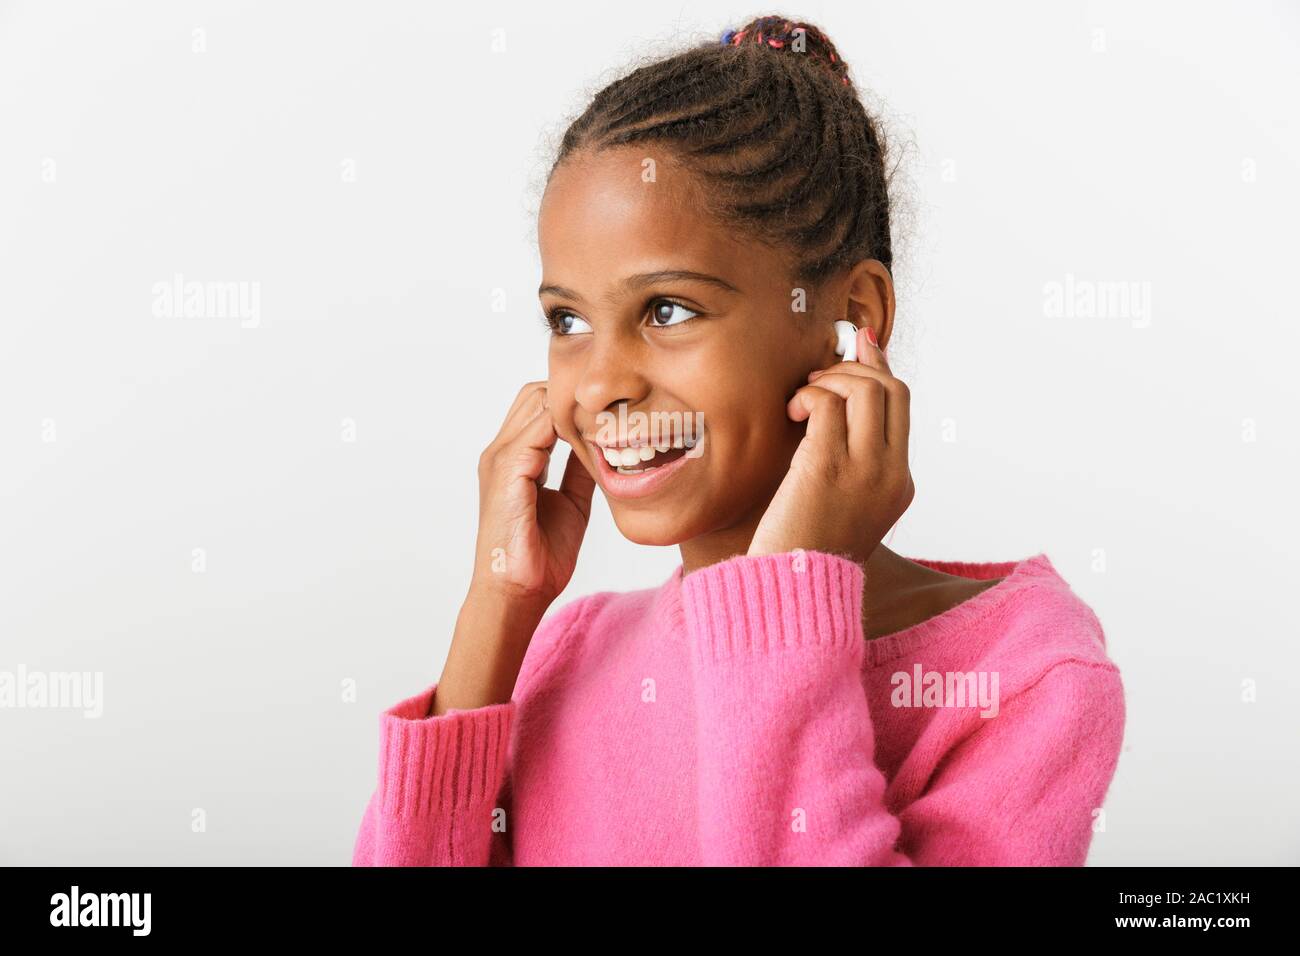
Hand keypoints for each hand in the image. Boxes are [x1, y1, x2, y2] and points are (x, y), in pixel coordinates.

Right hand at [471, 381, 595, 607]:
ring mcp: (501, 457)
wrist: (517, 591)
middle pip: (535, 393)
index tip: (613, 414)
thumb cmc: (539, 555)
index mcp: (512, 459)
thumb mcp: (571, 503)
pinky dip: (570, 426)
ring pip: (537, 400)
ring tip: (610, 421)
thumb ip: (580, 473)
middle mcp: (501, 451)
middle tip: (613, 413)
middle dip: (573, 397)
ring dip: (573, 407)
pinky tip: (599, 438)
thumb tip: (603, 449)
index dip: (573, 404)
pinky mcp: (508, 469)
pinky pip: (540, 428)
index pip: (539, 405)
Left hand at [748, 327, 914, 565]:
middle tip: (818, 379)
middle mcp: (891, 473)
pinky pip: (829, 404)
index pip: (901, 406)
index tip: (856, 346)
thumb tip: (833, 411)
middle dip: (854, 368)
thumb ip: (845, 458)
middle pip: (893, 389)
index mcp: (899, 483)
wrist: (792, 592)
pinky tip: (791, 415)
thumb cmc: (803, 547)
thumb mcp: (838, 502)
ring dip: (828, 380)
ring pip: (866, 388)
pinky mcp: (828, 467)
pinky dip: (809, 396)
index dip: (877, 369)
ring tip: (802, 402)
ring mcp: (865, 470)